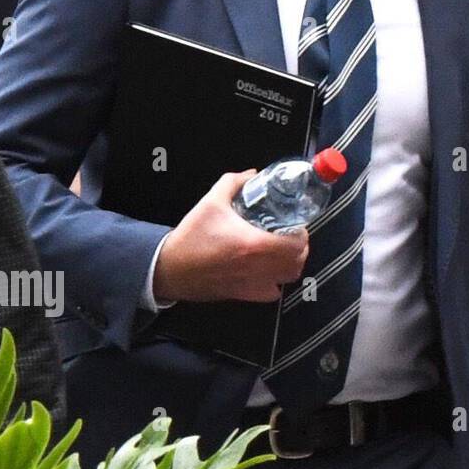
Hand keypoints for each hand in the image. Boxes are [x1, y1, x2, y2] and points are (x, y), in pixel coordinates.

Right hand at [153, 170, 308, 302]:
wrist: (168, 268)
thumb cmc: (190, 237)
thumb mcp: (210, 202)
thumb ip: (234, 183)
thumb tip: (252, 174)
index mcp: (253, 244)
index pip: (295, 245)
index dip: (301, 234)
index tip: (295, 225)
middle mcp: (256, 267)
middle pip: (297, 262)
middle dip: (299, 248)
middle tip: (291, 236)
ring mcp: (251, 284)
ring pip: (288, 279)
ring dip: (291, 264)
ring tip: (282, 251)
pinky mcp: (243, 294)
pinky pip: (271, 293)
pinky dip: (276, 282)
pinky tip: (268, 270)